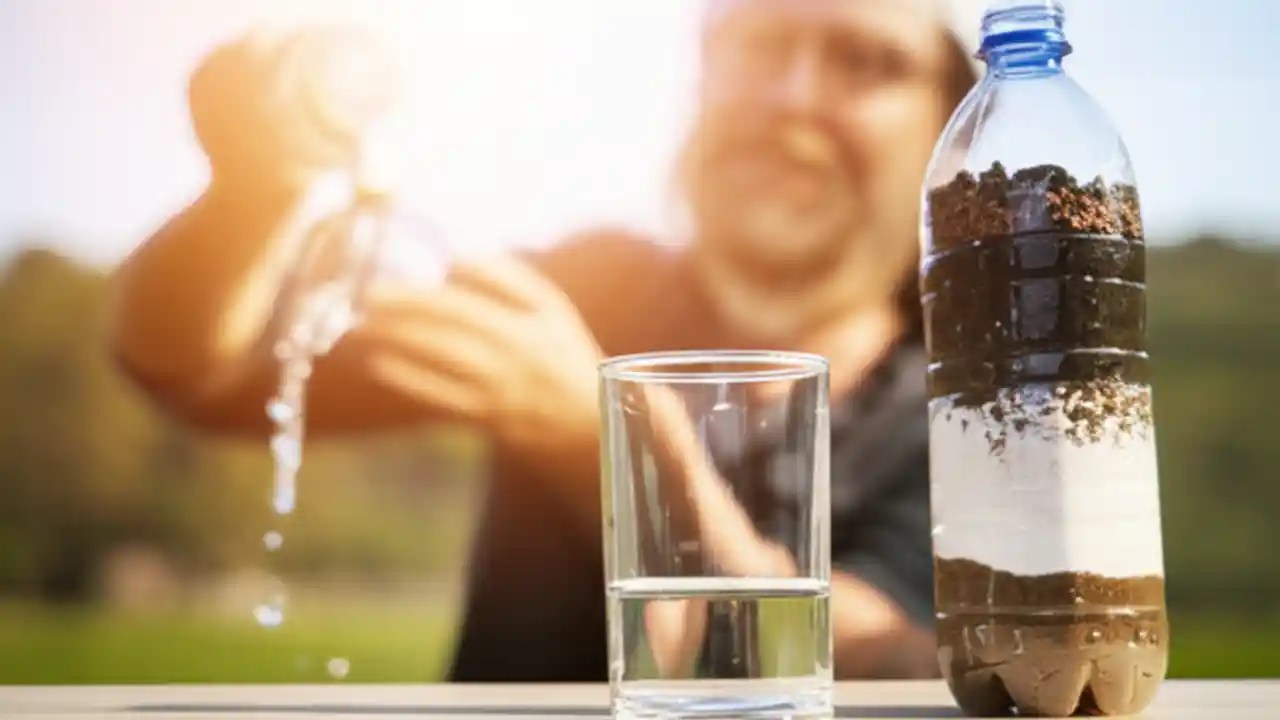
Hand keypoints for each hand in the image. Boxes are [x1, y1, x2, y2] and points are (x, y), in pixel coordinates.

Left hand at [354, 258, 602, 478]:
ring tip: (360, 328)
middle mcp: (512, 357)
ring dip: (397, 345)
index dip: (419, 297)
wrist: (587, 417)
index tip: (382, 285)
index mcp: (528, 324)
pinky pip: (441, 398)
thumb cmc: (564, 351)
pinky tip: (381, 365)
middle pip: (446, 332)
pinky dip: (409, 380)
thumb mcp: (551, 305)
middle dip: (400, 316)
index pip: (464, 306)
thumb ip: (506, 277)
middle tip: (362, 300)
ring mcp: (498, 391)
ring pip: (440, 363)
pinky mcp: (487, 419)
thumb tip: (454, 259)